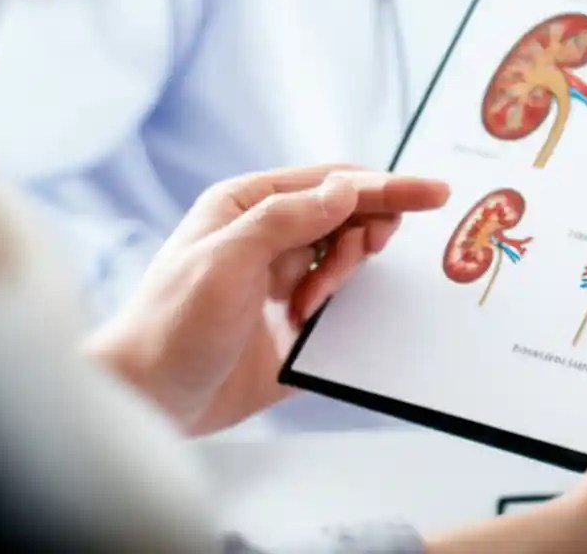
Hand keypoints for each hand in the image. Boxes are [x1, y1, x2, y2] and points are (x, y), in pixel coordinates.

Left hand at [85, 165, 449, 434]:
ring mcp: (287, 280)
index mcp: (250, 206)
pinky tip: (317, 322)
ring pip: (352, 260)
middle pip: (351, 216)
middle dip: (363, 235)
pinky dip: (348, 310)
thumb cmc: (170, 324)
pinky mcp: (298, 324)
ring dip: (345, 277)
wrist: (151, 402)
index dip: (387, 186)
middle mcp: (272, 237)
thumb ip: (286, 220)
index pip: (334, 183)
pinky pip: (347, 306)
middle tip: (352, 263)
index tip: (435, 193)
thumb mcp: (225, 262)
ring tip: (307, 307)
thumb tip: (346, 188)